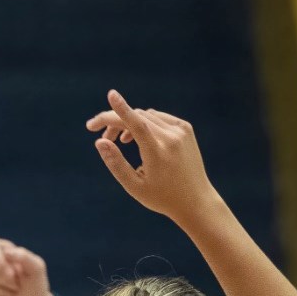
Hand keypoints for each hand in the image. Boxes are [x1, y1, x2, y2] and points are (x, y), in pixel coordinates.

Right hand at [85, 91, 218, 221]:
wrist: (196, 201)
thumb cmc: (162, 197)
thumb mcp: (134, 186)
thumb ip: (115, 163)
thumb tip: (100, 141)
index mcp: (158, 152)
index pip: (137, 123)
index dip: (122, 109)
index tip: (111, 94)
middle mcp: (171, 137)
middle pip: (136, 118)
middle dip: (115, 122)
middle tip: (102, 136)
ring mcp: (181, 131)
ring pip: (146, 116)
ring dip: (129, 122)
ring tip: (120, 140)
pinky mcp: (186, 129)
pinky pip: (159, 118)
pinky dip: (145, 122)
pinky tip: (138, 137)